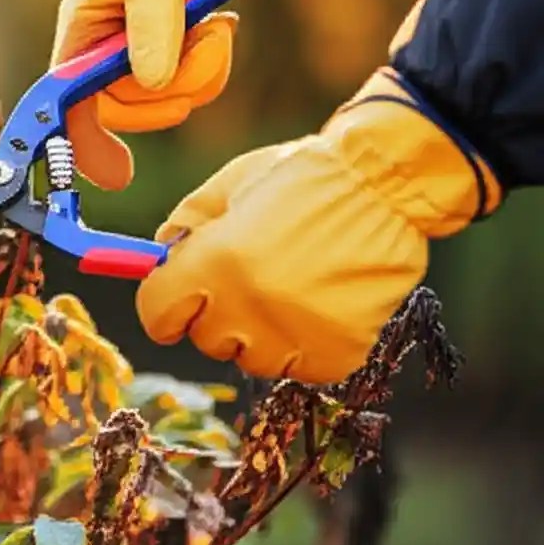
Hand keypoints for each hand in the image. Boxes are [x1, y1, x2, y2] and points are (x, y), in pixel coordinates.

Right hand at [52, 0, 257, 190]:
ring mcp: (138, 61)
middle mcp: (104, 57)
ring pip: (169, 101)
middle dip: (175, 86)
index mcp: (81, 39)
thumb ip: (151, 30)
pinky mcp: (170, 59)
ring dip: (202, 68)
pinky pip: (193, 86)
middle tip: (205, 47)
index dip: (83, 144)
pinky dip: (213, 61)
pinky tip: (218, 27)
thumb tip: (151, 84)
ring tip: (215, 26)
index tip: (114, 176)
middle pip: (131, 110)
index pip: (71, 105)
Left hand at [135, 68, 501, 383]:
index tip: (181, 298)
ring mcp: (293, 335)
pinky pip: (301, 368)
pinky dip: (306, 346)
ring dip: (262, 334)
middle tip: (252, 280)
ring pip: (253, 360)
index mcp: (212, 263)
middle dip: (219, 314)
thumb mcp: (229, 186)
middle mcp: (247, 306)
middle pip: (206, 340)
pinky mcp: (336, 354)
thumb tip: (159, 260)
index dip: (166, 305)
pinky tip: (321, 305)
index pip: (156, 315)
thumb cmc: (302, 176)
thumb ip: (184, 226)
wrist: (387, 181)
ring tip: (292, 289)